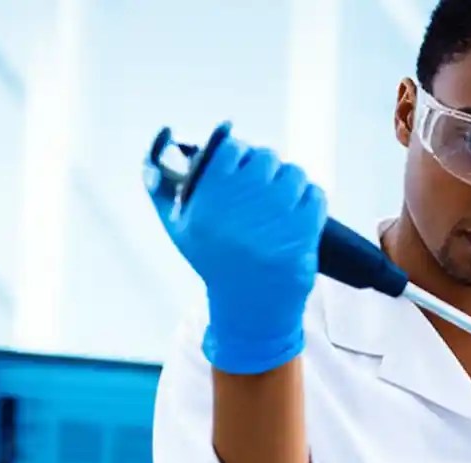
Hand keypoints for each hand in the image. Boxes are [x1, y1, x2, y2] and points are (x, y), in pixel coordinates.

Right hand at [147, 137, 325, 373]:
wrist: (250, 305)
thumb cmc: (215, 262)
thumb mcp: (179, 229)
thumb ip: (162, 189)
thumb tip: (155, 154)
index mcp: (208, 198)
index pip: (232, 149)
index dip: (240, 156)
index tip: (242, 169)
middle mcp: (241, 202)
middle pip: (266, 157)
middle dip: (266, 171)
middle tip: (263, 192)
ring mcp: (275, 214)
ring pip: (294, 173)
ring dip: (290, 184)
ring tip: (280, 208)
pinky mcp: (303, 229)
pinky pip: (315, 194)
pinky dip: (310, 201)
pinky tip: (298, 216)